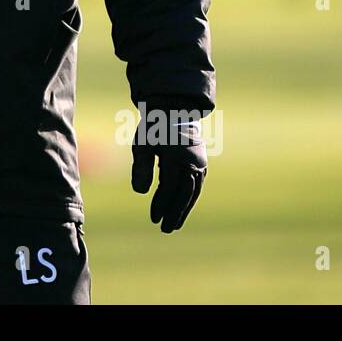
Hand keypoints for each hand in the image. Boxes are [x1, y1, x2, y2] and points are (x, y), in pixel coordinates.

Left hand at [130, 99, 207, 232]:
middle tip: (166, 229)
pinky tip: (183, 207)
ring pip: (193, 192)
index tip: (154, 219)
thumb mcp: (142, 145)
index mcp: (176, 157)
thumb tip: (140, 193)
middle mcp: (192, 162)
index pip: (168, 188)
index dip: (161, 205)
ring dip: (184, 208)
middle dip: (175, 213)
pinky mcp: (201, 163)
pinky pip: (197, 185)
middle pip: (184, 194)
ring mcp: (199, 163)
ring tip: (175, 224)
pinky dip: (190, 198)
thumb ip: (141, 168)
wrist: (174, 110)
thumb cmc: (154, 128)